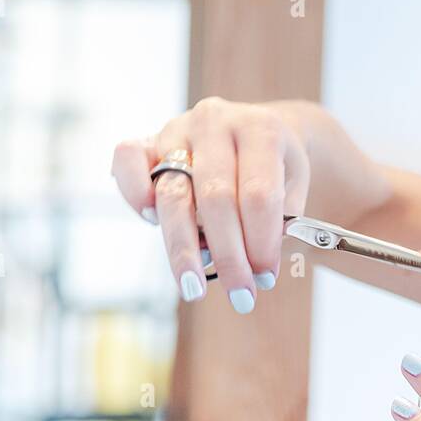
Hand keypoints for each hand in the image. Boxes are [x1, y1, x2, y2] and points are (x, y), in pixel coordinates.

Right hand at [111, 98, 390, 312]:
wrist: (255, 134)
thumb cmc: (275, 171)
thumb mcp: (293, 190)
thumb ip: (280, 223)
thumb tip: (255, 263)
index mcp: (261, 131)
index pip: (259, 195)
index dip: (261, 243)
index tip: (265, 280)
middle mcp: (216, 123)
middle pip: (216, 198)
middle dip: (228, 256)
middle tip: (240, 296)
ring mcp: (178, 130)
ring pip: (173, 194)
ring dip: (183, 250)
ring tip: (193, 289)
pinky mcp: (149, 141)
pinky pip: (127, 158)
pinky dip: (133, 191)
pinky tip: (150, 222)